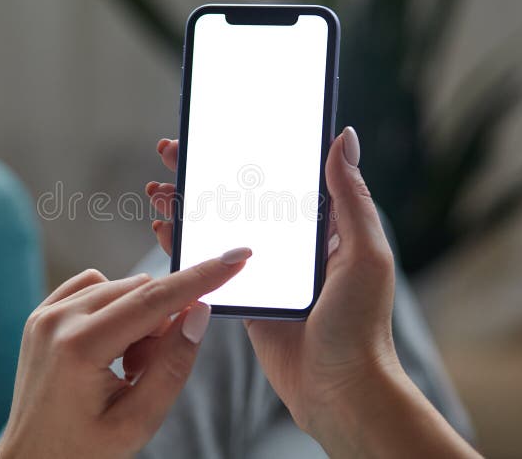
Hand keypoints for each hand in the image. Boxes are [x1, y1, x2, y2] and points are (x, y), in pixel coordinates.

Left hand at [0, 252, 249, 458]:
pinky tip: (111, 343)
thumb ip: (172, 365)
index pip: (154, 300)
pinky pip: (95, 286)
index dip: (200, 278)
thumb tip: (198, 312)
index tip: (235, 258)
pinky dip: (116, 307)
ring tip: (125, 366)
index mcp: (79, 348)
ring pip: (121, 286)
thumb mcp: (138, 420)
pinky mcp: (42, 312)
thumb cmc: (84, 450)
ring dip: (139, 317)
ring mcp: (45, 313)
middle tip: (146, 369)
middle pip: (139, 291)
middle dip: (161, 322)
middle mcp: (57, 320)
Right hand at [148, 128, 395, 426]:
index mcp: (320, 227)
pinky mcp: (242, 298)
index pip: (276, 176)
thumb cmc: (360, 324)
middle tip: (169, 152)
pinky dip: (184, 247)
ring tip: (158, 189)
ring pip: (217, 228)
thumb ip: (350, 197)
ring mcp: (263, 270)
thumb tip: (343, 136)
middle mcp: (289, 244)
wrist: (339, 389)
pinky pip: (208, 265)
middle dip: (202, 173)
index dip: (244, 151)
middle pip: (239, 197)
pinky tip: (164, 230)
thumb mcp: (364, 253)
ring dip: (186, 206)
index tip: (214, 131)